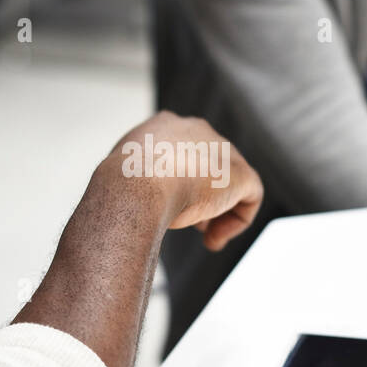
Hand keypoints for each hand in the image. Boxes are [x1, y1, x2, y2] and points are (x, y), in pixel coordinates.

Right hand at [106, 112, 263, 250]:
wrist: (134, 186)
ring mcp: (222, 150)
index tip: (166, 204)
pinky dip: (234, 222)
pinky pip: (250, 197)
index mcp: (165, 125)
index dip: (176, 181)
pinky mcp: (240, 174)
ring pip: (229, 183)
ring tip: (199, 233)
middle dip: (198, 195)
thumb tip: (134, 201)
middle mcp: (196, 129)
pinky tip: (213, 240)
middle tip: (184, 220)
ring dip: (215, 212)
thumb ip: (133, 182)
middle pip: (207, 167)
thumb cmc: (119, 188)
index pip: (180, 151)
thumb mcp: (116, 178)